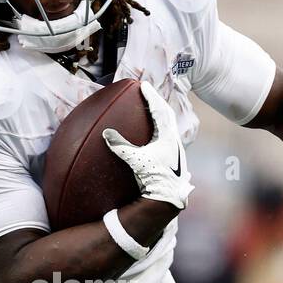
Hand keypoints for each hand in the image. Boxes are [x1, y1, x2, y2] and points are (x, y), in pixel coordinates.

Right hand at [102, 81, 193, 210]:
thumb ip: (120, 146)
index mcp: (168, 136)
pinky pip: (167, 135)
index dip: (151, 96)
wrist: (168, 197)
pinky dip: (160, 128)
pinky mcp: (174, 157)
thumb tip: (106, 133)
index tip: (143, 85)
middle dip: (157, 102)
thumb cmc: (154, 178)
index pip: (159, 110)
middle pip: (167, 114)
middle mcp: (175, 140)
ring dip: (160, 115)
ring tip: (152, 109)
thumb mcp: (136, 160)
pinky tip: (154, 133)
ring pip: (169, 125)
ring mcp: (176, 149)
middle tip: (148, 93)